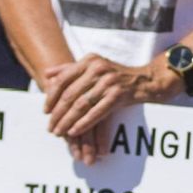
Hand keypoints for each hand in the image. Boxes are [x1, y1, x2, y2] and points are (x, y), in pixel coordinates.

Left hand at [39, 54, 162, 162]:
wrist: (148, 80)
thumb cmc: (118, 75)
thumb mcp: (95, 67)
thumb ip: (71, 69)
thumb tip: (46, 74)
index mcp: (89, 60)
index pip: (63, 79)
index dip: (51, 96)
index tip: (45, 111)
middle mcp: (98, 68)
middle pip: (70, 93)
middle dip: (58, 113)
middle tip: (50, 127)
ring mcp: (109, 81)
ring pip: (81, 104)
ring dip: (67, 121)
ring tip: (60, 132)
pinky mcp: (119, 94)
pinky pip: (96, 112)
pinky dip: (83, 123)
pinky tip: (74, 131)